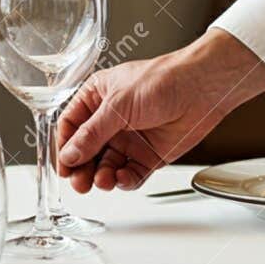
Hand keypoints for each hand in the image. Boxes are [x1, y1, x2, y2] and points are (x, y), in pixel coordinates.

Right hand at [55, 28, 264, 192]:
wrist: (201, 88)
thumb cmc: (162, 80)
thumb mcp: (118, 105)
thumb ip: (92, 133)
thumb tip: (70, 155)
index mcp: (96, 98)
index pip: (71, 127)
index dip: (65, 148)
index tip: (63, 167)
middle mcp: (110, 120)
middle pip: (86, 151)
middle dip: (82, 169)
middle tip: (80, 183)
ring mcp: (129, 139)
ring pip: (107, 166)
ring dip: (102, 176)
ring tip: (104, 180)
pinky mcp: (148, 155)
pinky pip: (130, 174)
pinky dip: (125, 180)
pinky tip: (123, 179)